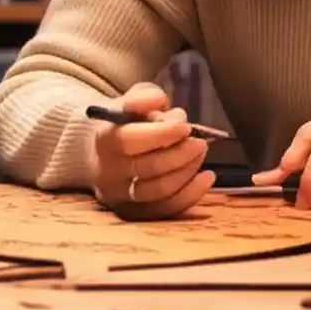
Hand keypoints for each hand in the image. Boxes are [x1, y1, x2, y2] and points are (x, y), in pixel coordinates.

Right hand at [91, 83, 215, 220]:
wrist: (103, 152)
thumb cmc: (125, 123)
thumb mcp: (132, 100)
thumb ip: (145, 97)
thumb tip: (159, 102)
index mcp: (103, 140)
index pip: (130, 140)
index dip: (162, 134)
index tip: (185, 126)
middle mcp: (107, 172)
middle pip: (149, 168)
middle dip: (181, 153)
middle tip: (199, 141)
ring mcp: (120, 196)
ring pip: (160, 190)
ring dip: (188, 171)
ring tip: (201, 152)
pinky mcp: (134, 212)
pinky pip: (166, 209)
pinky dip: (191, 194)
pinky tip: (206, 177)